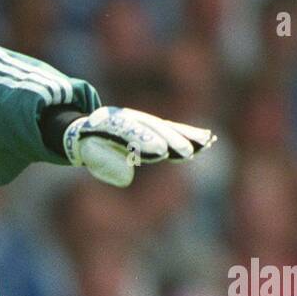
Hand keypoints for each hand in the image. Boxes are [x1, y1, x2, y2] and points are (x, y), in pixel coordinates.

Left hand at [63, 106, 215, 187]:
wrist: (91, 127)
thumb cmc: (89, 144)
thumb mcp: (90, 153)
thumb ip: (106, 163)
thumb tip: (128, 178)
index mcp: (110, 123)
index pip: (128, 131)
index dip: (145, 140)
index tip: (161, 151)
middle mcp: (131, 117)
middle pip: (152, 127)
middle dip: (170, 138)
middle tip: (187, 152)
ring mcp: (145, 120)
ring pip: (166, 128)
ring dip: (186, 136)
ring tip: (205, 144)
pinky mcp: (155, 126)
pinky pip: (173, 130)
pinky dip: (189, 135)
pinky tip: (207, 140)